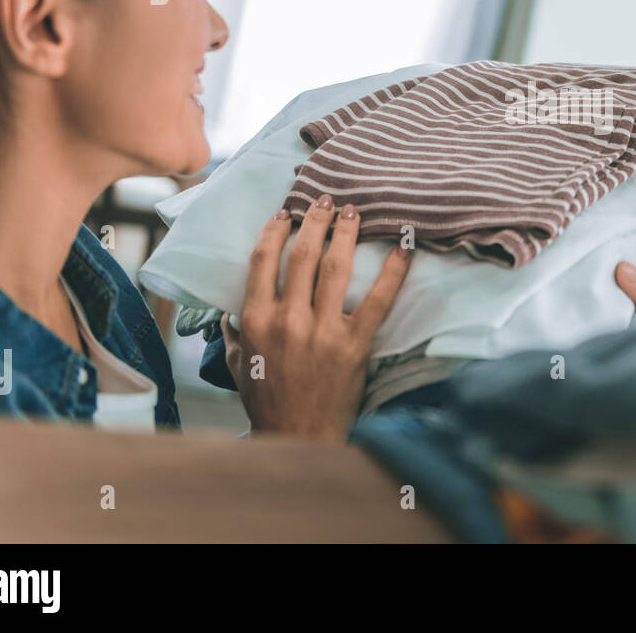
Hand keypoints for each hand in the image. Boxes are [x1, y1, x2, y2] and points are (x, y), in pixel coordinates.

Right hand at [221, 194, 410, 439]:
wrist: (298, 437)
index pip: (264, 260)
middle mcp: (288, 320)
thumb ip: (234, 328)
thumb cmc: (266, 398)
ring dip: (346, 233)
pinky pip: (378, 300)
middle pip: (303, 255)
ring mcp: (323, 332)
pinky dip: (393, 271)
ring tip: (354, 212)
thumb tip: (229, 303)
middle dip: (315, 220)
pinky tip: (405, 247)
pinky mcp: (354, 345)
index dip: (275, 230)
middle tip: (326, 199)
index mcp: (256, 320)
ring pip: (336, 268)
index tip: (287, 213)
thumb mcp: (238, 362)